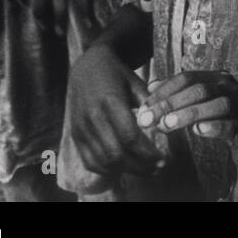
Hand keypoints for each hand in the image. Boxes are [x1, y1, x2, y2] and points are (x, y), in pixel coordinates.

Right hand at [66, 43, 164, 176]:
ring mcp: (81, 128)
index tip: (162, 158)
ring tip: (145, 170)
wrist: (86, 66)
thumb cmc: (116, 73)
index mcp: (110, 102)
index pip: (129, 137)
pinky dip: (107, 170)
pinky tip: (124, 168)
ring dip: (126, 171)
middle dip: (139, 166)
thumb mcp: (136, 82)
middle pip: (116, 154)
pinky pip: (90, 161)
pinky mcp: (75, 135)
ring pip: (103, 161)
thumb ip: (149, 102)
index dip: (147, 153)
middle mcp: (93, 117)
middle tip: (157, 167)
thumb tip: (160, 124)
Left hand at [139, 71, 237, 138]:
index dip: (163, 92)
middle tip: (148, 120)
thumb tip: (151, 86)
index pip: (186, 78)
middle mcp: (229, 86)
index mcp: (215, 77)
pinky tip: (199, 131)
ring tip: (167, 125)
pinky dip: (216, 127)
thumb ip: (176, 91)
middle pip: (199, 90)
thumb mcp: (198, 96)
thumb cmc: (218, 110)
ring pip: (217, 104)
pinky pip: (233, 124)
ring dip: (189, 114)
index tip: (143, 109)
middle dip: (170, 104)